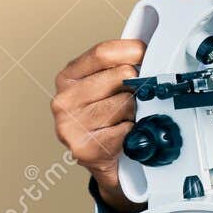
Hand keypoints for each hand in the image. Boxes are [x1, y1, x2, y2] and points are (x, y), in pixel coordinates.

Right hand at [52, 38, 146, 212]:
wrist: (100, 161)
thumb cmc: (105, 120)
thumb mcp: (104, 86)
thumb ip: (118, 66)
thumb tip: (148, 53)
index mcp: (67, 78)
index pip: (103, 53)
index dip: (133, 51)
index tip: (146, 56)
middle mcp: (64, 100)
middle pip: (121, 76)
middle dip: (136, 87)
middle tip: (133, 100)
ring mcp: (71, 125)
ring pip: (127, 103)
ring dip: (135, 113)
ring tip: (124, 121)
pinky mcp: (85, 149)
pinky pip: (128, 129)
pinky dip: (133, 133)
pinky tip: (123, 137)